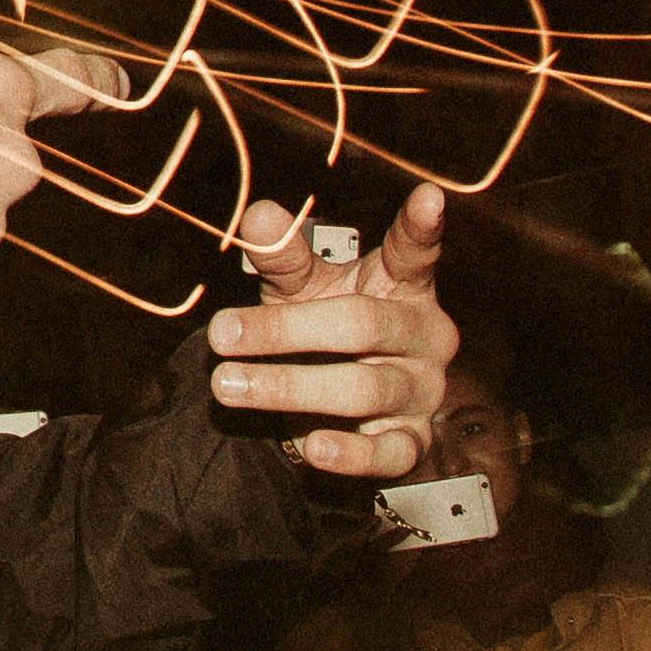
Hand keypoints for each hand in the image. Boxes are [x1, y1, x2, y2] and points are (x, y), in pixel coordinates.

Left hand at [217, 187, 456, 477]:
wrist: (333, 401)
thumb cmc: (323, 327)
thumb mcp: (301, 287)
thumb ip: (282, 255)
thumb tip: (259, 216)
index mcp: (404, 285)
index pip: (414, 252)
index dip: (422, 226)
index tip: (428, 197)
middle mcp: (424, 335)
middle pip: (362, 324)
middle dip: (285, 330)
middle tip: (222, 334)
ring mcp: (422, 390)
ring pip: (364, 389)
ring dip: (289, 388)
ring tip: (227, 385)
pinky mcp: (411, 442)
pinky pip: (388, 453)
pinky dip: (351, 453)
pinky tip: (313, 446)